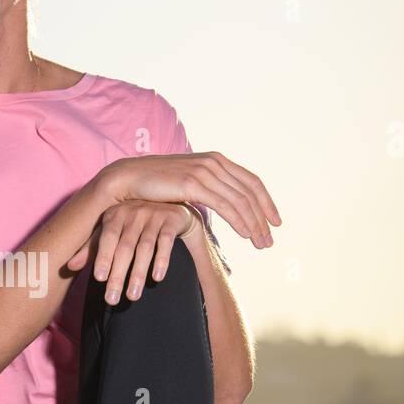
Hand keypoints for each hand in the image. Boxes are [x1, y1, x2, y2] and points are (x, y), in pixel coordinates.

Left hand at [65, 199, 196, 303]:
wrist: (166, 202)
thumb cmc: (132, 223)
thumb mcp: (110, 231)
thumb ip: (92, 248)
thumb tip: (69, 266)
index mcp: (114, 215)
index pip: (106, 238)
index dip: (102, 258)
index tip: (99, 279)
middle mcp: (132, 212)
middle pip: (124, 247)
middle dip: (118, 275)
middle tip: (112, 300)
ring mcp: (153, 215)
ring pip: (144, 248)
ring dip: (138, 273)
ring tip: (132, 297)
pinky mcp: (171, 219)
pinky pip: (166, 241)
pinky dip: (162, 260)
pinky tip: (157, 278)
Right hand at [102, 152, 280, 249]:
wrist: (128, 178)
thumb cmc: (155, 185)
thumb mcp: (187, 183)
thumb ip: (207, 188)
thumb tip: (221, 203)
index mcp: (215, 160)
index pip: (251, 181)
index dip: (267, 202)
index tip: (275, 221)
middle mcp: (214, 162)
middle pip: (250, 192)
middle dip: (264, 218)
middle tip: (270, 240)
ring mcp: (204, 171)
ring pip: (240, 201)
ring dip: (254, 224)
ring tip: (261, 243)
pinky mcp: (193, 183)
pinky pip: (225, 205)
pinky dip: (239, 221)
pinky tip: (246, 235)